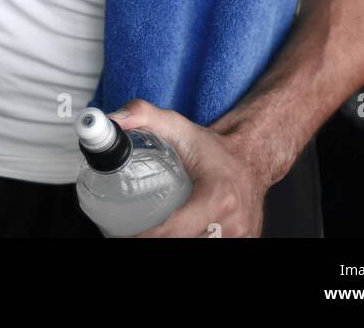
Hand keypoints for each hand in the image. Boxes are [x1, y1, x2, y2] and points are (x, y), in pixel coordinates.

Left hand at [106, 98, 270, 237]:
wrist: (251, 158)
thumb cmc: (213, 148)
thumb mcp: (178, 126)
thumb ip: (144, 115)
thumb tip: (113, 120)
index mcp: (218, 197)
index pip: (175, 229)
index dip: (146, 236)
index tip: (125, 234)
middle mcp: (233, 223)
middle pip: (183, 243)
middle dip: (156, 240)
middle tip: (134, 231)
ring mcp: (240, 238)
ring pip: (195, 247)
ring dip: (172, 240)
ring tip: (152, 231)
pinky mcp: (244, 244)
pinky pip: (210, 247)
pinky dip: (189, 240)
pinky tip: (176, 233)